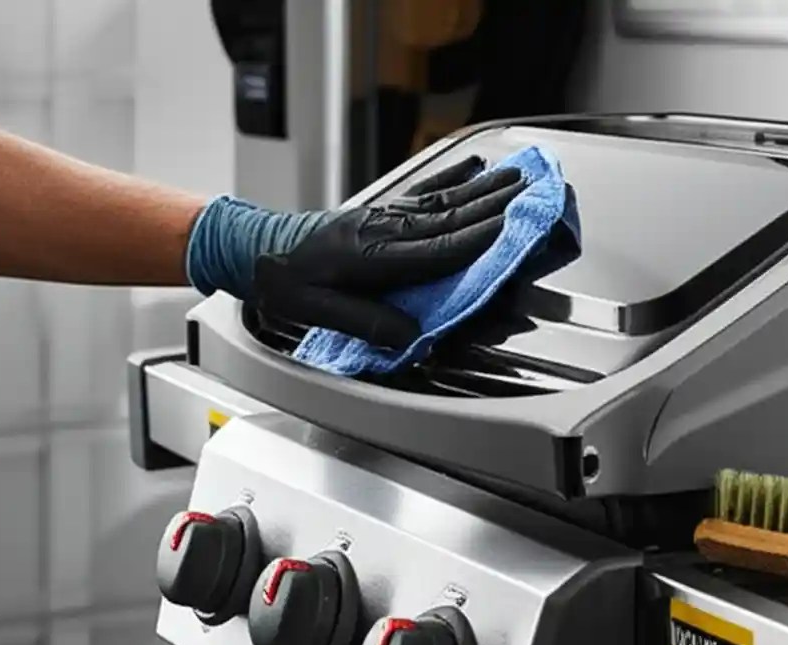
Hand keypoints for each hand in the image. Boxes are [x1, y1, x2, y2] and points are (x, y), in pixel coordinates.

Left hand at [185, 156, 523, 346]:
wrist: (253, 247)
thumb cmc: (283, 282)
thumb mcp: (317, 311)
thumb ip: (366, 322)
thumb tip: (412, 335)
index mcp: (372, 256)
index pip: (436, 249)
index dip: (478, 240)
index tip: (514, 229)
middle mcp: (385, 229)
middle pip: (451, 216)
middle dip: (497, 206)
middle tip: (534, 194)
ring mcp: (386, 216)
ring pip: (446, 200)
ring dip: (486, 189)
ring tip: (520, 177)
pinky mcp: (383, 211)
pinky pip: (426, 190)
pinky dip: (455, 177)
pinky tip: (476, 166)